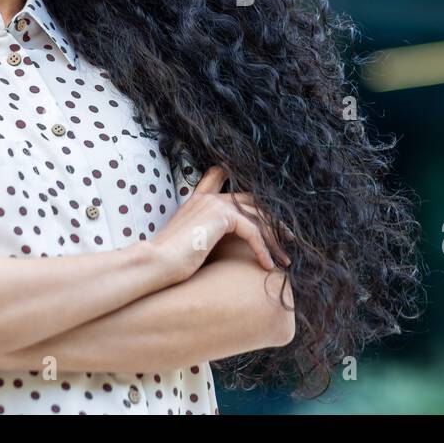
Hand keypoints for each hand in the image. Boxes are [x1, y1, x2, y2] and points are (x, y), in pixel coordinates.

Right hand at [148, 165, 292, 283]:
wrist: (157, 262)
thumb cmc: (169, 260)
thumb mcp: (191, 242)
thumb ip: (207, 234)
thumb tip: (221, 246)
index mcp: (198, 200)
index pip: (220, 176)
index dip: (242, 185)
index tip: (262, 203)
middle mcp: (208, 198)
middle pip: (250, 200)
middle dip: (271, 219)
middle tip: (287, 238)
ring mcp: (215, 204)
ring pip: (257, 216)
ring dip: (274, 238)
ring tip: (285, 258)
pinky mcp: (222, 217)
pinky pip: (252, 231)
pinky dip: (263, 249)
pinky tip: (267, 266)